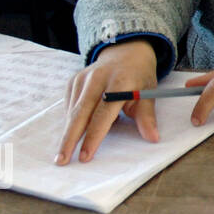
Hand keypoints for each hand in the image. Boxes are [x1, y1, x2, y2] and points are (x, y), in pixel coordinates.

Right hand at [57, 40, 161, 163]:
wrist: (127, 52)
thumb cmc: (139, 77)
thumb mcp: (148, 94)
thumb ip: (146, 116)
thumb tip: (153, 138)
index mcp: (119, 82)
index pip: (103, 115)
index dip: (94, 137)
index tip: (85, 156)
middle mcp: (98, 78)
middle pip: (80, 114)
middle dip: (69, 139)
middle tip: (61, 161)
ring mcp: (83, 78)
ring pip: (72, 111)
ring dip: (68, 132)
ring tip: (64, 153)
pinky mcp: (74, 79)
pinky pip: (70, 105)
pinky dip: (72, 119)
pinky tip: (76, 129)